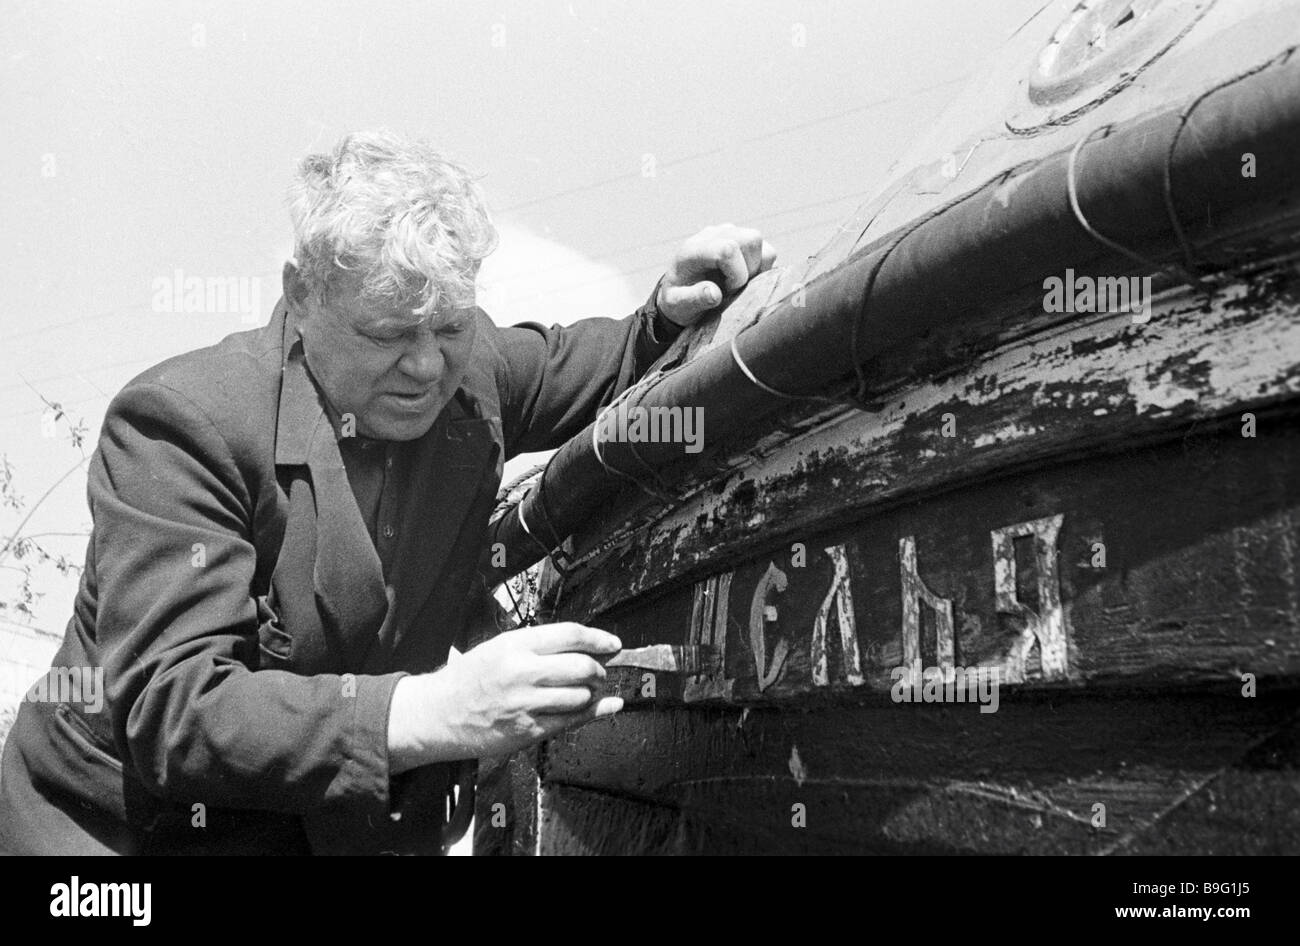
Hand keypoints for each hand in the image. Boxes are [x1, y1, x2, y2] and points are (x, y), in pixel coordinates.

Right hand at [388, 622, 622, 769]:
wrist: (438, 713)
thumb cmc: (469, 678)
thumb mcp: (499, 646)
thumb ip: (539, 645)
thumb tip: (584, 645)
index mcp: (515, 645)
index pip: (570, 635)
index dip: (598, 639)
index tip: (613, 644)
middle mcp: (522, 672)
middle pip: (582, 666)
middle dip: (599, 669)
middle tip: (599, 671)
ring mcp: (525, 703)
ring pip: (581, 695)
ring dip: (593, 692)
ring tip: (588, 690)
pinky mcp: (528, 730)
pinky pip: (572, 721)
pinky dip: (596, 712)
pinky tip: (607, 706)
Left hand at [656, 224, 776, 326]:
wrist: (681, 291)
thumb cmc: (678, 300)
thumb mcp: (678, 305)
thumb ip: (693, 299)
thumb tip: (714, 293)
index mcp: (693, 249)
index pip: (728, 249)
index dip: (737, 274)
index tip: (728, 292)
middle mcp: (712, 234)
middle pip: (749, 239)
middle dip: (749, 270)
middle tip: (734, 289)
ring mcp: (728, 232)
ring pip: (758, 241)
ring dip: (756, 268)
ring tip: (738, 284)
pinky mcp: (741, 239)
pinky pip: (766, 249)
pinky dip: (762, 267)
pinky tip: (745, 279)